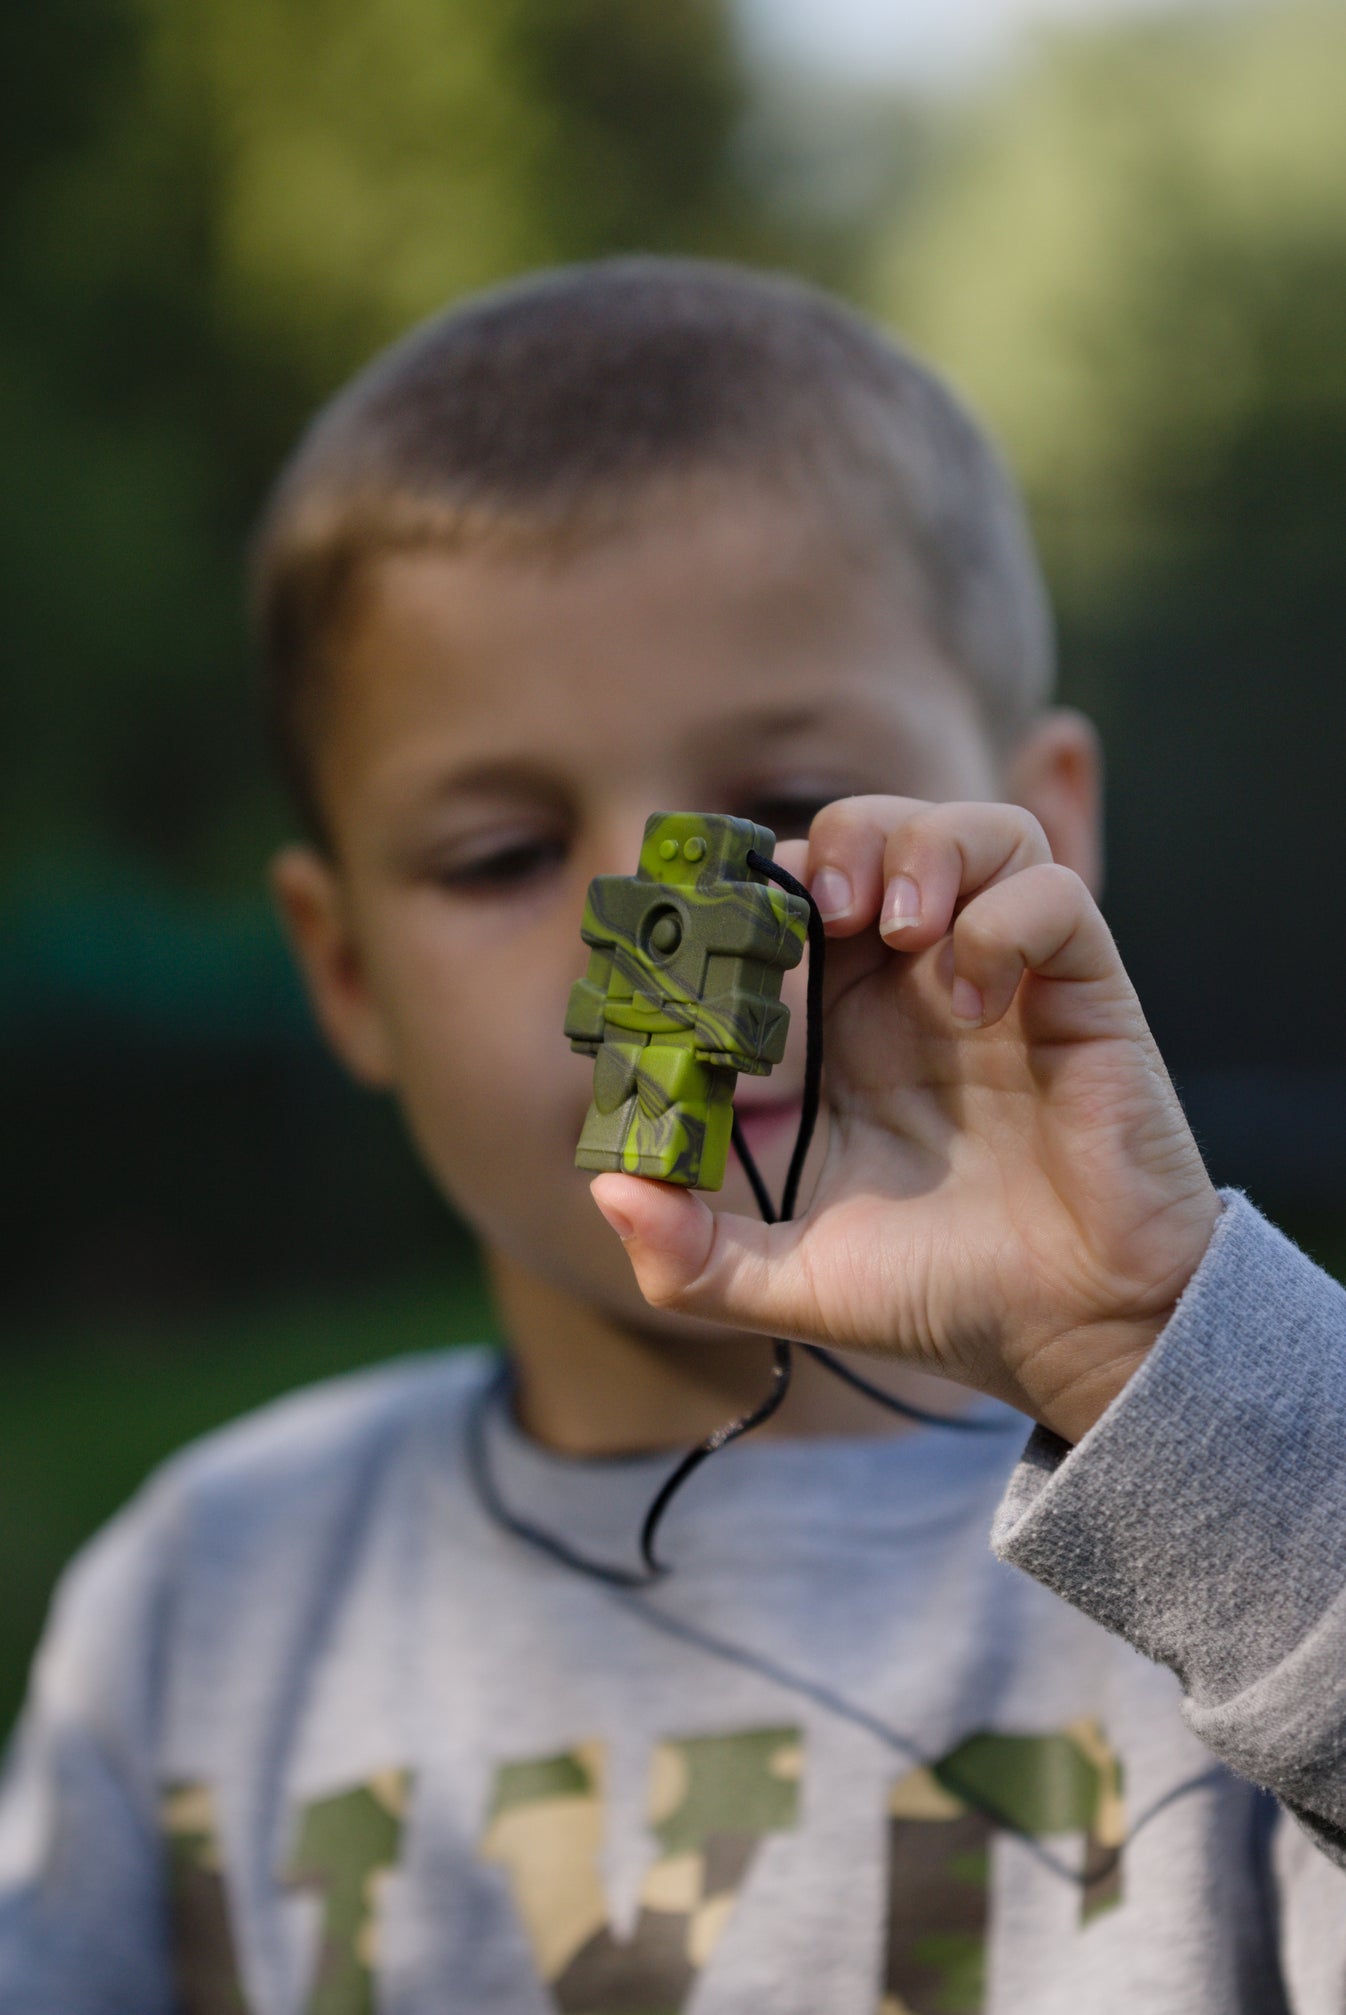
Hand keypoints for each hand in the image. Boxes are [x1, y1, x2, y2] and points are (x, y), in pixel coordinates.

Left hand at [590, 796, 1220, 1443]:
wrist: (1072, 1339)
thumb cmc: (943, 1294)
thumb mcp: (790, 1279)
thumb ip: (690, 1254)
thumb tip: (608, 1187)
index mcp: (849, 1029)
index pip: (795, 899)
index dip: (751, 889)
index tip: (714, 931)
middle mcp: (927, 988)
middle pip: (881, 834)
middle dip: (838, 841)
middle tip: (812, 910)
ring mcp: (1009, 981)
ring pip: (980, 832)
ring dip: (924, 849)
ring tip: (892, 927)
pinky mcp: (1085, 994)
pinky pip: (1055, 896)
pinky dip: (1006, 920)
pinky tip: (975, 998)